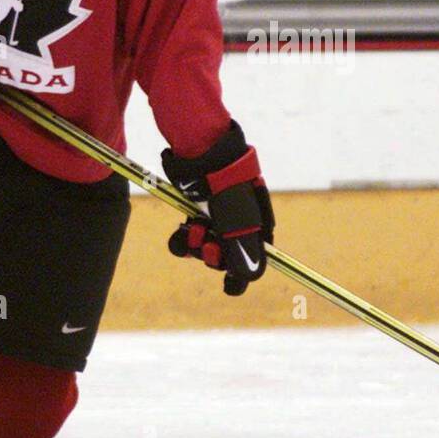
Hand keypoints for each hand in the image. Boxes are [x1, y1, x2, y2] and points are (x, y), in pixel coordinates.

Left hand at [161, 121, 274, 295]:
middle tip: (209, 245)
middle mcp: (236, 223)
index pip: (254, 259)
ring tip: (194, 230)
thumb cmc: (227, 185)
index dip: (240, 275)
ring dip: (196, 246)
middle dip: (213, 256)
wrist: (203, 152)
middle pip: (225, 257)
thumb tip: (251, 278)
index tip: (227, 285)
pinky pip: (186, 238)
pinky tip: (182, 230)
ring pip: (203, 248)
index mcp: (256, 225)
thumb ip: (243, 249)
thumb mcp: (238, 220)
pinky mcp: (195, 211)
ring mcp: (215, 217)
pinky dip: (182, 238)